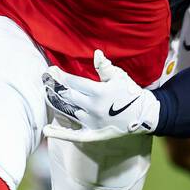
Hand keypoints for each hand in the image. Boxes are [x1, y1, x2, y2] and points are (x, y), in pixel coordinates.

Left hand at [42, 50, 158, 142]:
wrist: (143, 114)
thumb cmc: (129, 91)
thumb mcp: (119, 76)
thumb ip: (105, 67)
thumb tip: (96, 53)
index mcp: (99, 92)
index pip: (74, 82)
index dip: (61, 76)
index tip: (51, 71)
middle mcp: (93, 108)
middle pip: (68, 96)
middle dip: (56, 87)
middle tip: (46, 80)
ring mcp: (92, 122)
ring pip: (69, 111)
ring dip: (56, 102)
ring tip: (46, 93)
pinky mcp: (93, 134)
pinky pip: (74, 135)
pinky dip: (60, 133)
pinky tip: (46, 130)